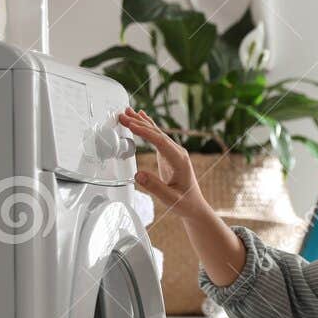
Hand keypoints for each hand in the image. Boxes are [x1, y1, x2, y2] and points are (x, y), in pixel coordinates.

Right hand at [118, 107, 205, 221]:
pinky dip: (147, 127)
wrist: (194, 205)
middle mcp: (178, 153)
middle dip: (139, 123)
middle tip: (122, 115)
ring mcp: (174, 152)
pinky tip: (141, 118)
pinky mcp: (169, 154)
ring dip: (142, 122)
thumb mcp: (170, 199)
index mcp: (180, 160)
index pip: (161, 141)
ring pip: (156, 133)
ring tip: (128, 111)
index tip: (132, 125)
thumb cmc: (185, 203)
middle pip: (157, 133)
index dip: (145, 132)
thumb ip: (155, 187)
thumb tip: (138, 175)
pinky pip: (156, 137)